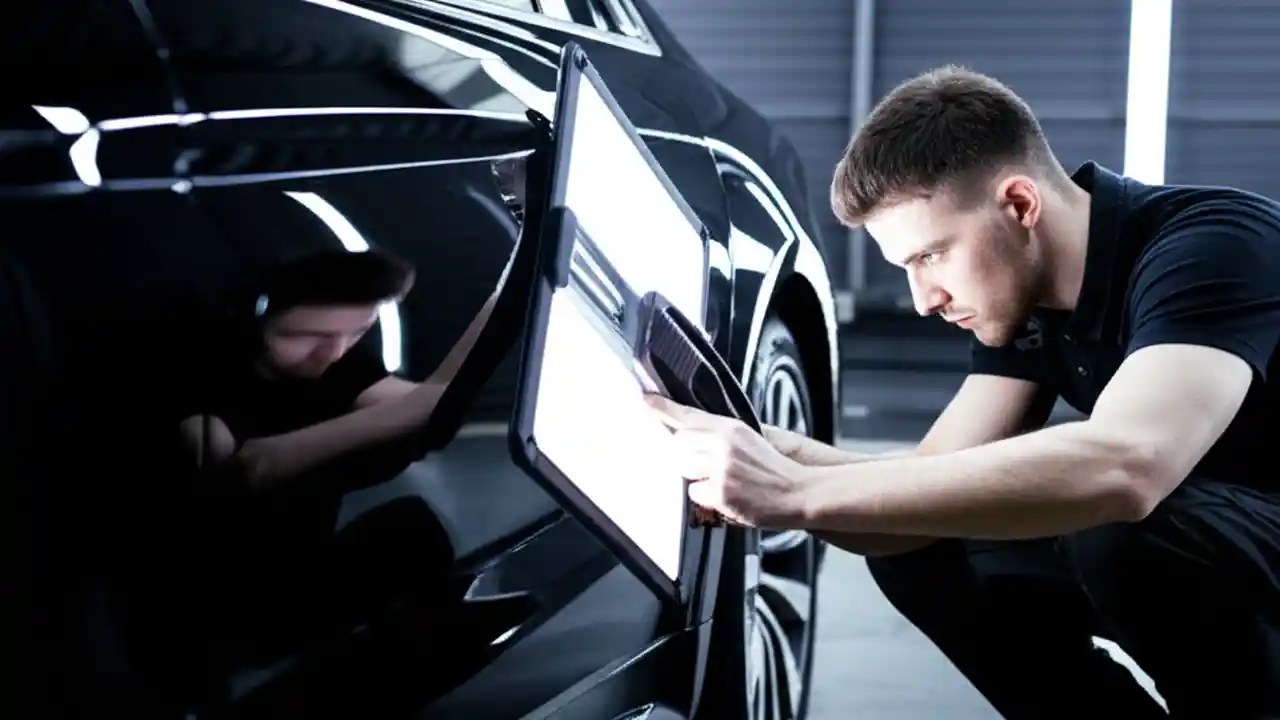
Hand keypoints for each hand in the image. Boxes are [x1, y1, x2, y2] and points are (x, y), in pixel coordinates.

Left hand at [645, 393, 810, 527]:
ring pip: (684, 468)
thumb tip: (686, 435)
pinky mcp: (720, 492)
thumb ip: (718, 435)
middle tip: (708, 465)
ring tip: (722, 480)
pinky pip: (694, 494)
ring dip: (696, 477)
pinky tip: (726, 495)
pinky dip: (706, 498)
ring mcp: (720, 469)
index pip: (688, 414)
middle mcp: (722, 444)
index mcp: (730, 427)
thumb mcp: (747, 440)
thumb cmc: (773, 469)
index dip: (662, 407)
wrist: (798, 492)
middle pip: (678, 444)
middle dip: (686, 455)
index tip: (644, 400)